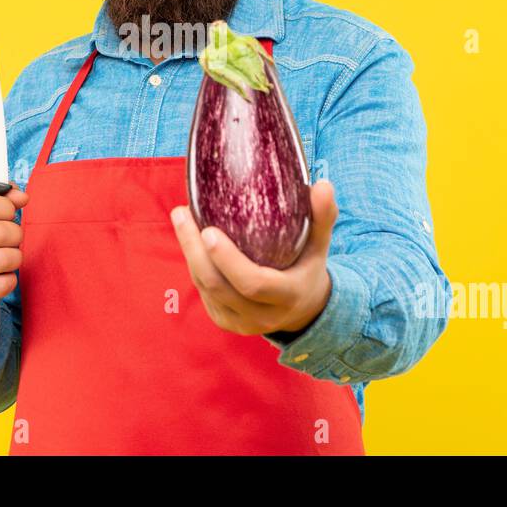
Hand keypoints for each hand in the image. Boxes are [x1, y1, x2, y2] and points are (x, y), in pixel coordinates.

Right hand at [0, 183, 27, 325]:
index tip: (9, 216)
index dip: (8, 208)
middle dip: (16, 236)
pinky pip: (4, 283)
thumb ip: (0, 204)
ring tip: (7, 260)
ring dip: (15, 259)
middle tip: (13, 242)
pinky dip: (9, 281)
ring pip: (5, 258)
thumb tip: (21, 196)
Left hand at [169, 179, 337, 336]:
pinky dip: (194, 265)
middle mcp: (262, 316)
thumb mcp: (319, 246)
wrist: (303, 310)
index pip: (253, 283)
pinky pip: (203, 293)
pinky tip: (189, 238)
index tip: (209, 230)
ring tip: (182, 217)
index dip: (228, 260)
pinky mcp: (225, 320)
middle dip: (194, 250)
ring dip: (189, 253)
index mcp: (286, 297)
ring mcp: (240, 322)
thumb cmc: (307, 269)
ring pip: (205, 289)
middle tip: (183, 214)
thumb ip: (322, 217)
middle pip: (218, 286)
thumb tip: (323, 185)